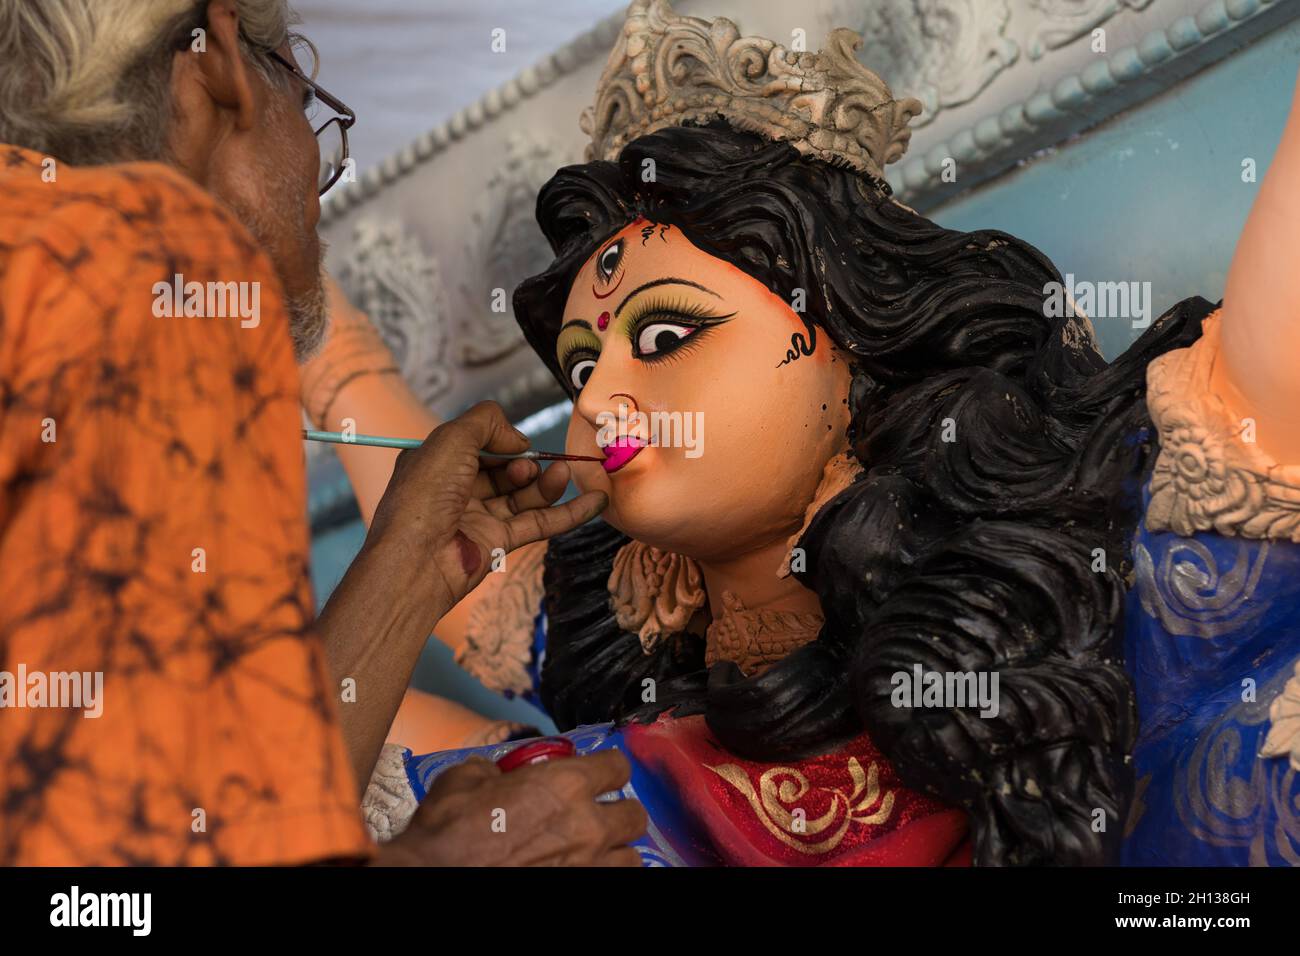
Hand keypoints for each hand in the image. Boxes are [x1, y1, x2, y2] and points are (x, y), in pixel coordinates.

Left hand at [365, 400, 607, 614]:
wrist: (416, 560)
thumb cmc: (424, 495)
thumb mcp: (451, 438)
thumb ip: (488, 422)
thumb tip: (519, 438)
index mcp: (438, 463)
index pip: (478, 445)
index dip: (502, 441)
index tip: (517, 443)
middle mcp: (457, 490)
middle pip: (504, 470)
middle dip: (524, 464)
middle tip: (530, 466)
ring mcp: (479, 517)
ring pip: (523, 496)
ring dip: (547, 484)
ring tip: (563, 473)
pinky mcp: (498, 543)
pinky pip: (539, 523)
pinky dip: (569, 513)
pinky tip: (595, 500)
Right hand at [374, 750, 646, 865]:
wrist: (433, 877)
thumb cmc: (448, 833)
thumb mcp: (467, 778)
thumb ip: (498, 770)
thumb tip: (499, 773)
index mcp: (564, 785)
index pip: (618, 766)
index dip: (609, 767)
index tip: (602, 772)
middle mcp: (586, 826)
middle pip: (635, 815)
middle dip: (619, 812)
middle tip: (599, 813)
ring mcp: (587, 867)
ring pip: (632, 858)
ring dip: (615, 851)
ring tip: (594, 849)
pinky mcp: (578, 891)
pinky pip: (610, 882)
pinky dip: (599, 873)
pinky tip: (580, 868)